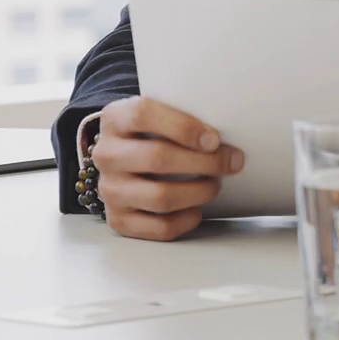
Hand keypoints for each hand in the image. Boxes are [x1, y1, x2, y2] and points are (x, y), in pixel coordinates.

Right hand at [92, 96, 244, 240]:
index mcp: (115, 118)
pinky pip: (159, 227)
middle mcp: (106, 155)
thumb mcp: (160, 113)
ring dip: (199, 192)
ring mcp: (110, 190)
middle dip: (204, 162)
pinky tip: (197, 209)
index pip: (144, 115)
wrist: (124, 160)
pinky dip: (186, 220)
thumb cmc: (153, 134)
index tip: (214, 139)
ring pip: (160, 196)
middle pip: (157, 158)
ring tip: (214, 184)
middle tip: (232, 162)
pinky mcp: (118, 220)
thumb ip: (184, 114)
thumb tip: (226, 135)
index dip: (184, 127)